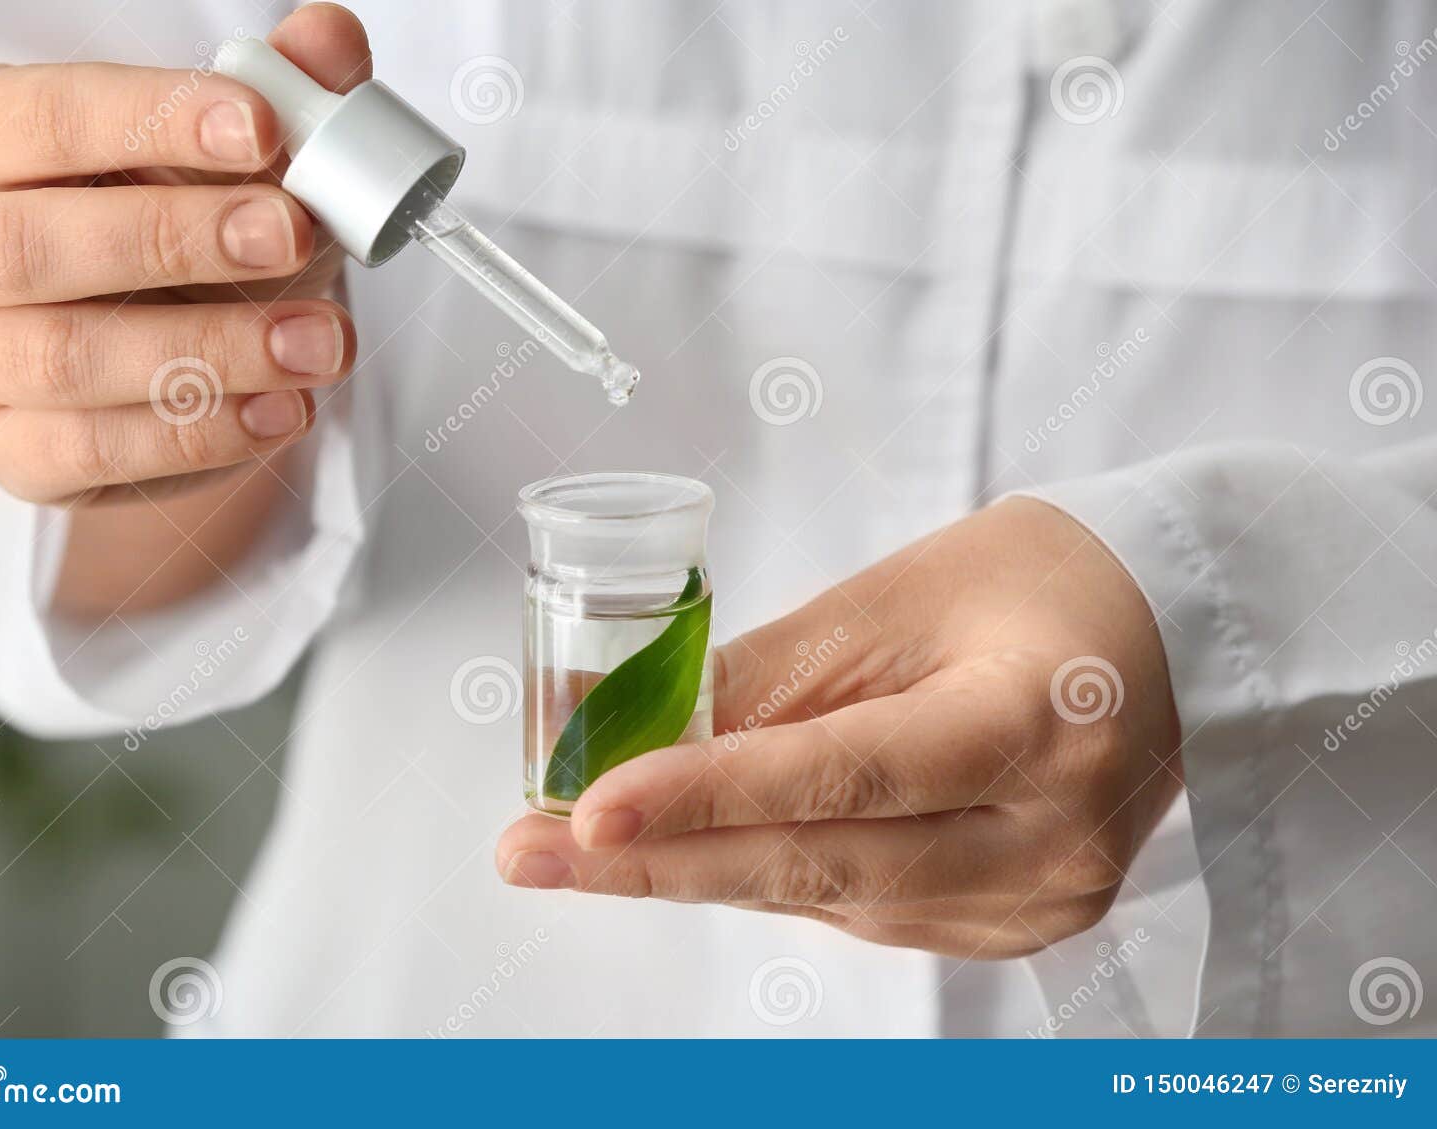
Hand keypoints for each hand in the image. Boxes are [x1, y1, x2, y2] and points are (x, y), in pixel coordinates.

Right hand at [0, 4, 366, 504]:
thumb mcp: (241, 163)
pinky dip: (197, 436)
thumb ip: (282, 97)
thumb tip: (329, 42)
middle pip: (28, 246)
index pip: (41, 118)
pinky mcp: (12, 453)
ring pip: (62, 360)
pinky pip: (91, 453)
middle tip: (290, 235)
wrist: (181, 361)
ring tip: (319, 344)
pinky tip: (281, 411)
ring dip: (207, 352)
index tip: (262, 128)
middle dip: (172, 239)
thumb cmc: (191, 237)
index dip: (150, 120)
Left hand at [497, 498, 1182, 958]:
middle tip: (530, 855)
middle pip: (825, 865)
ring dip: (708, 871)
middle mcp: (1054, 832)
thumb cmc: (1034, 581)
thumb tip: (632, 737)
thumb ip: (768, 679)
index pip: (846, 774)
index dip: (708, 798)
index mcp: (1038, 718)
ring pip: (835, 900)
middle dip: (662, 864)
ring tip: (592, 846)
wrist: (1168, 628)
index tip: (587, 811)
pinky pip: (872, 913)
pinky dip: (784, 876)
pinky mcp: (1027, 923)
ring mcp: (1047, 896)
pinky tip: (713, 849)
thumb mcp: (893, 598)